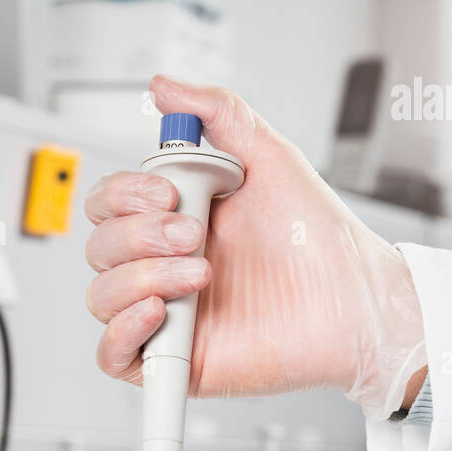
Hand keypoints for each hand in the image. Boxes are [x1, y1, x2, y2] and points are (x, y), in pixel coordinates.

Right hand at [85, 75, 426, 419]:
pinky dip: (122, 332)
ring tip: (198, 274)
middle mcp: (166, 267)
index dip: (123, 194)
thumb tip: (164, 88)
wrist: (351, 302)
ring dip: (140, 277)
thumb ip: (219, 113)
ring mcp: (169, 316)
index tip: (170, 191)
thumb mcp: (269, 156)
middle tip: (192, 234)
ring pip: (102, 297)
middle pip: (100, 248)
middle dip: (139, 235)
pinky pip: (113, 356)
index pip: (109, 206)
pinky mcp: (176, 362)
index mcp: (177, 219)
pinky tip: (159, 312)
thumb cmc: (319, 241)